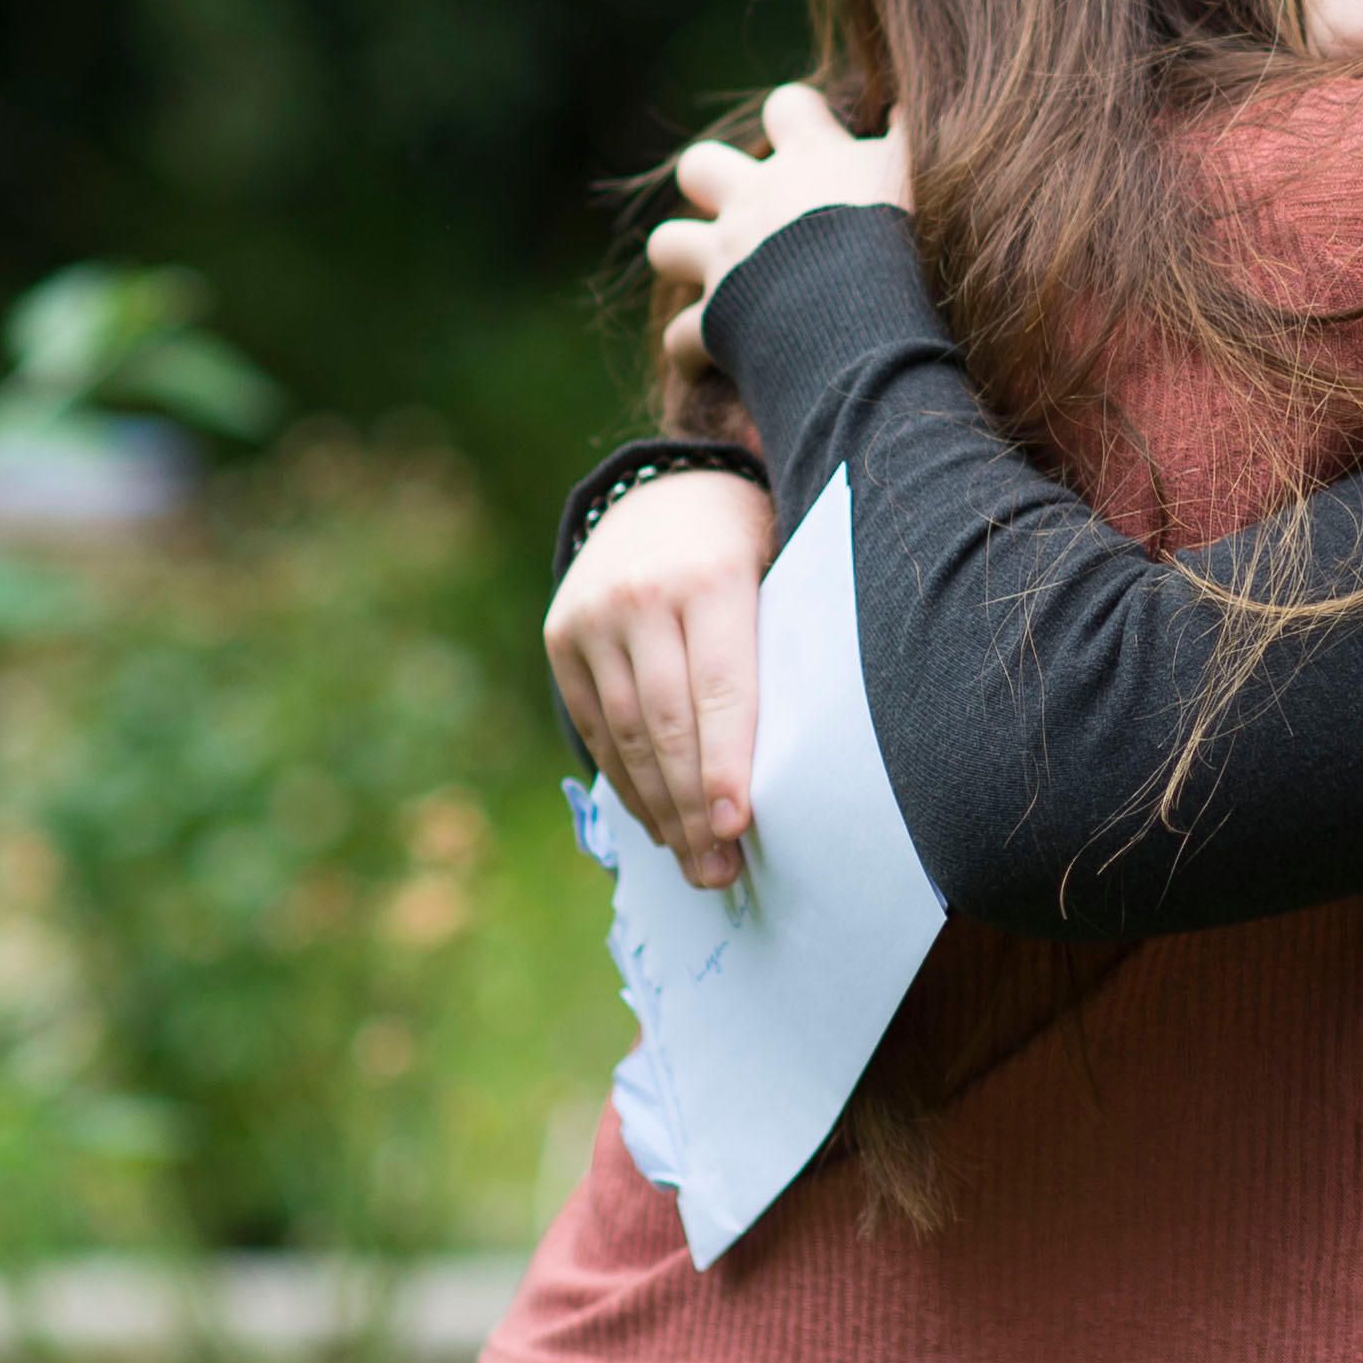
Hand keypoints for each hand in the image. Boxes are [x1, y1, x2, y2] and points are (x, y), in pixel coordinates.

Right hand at [543, 466, 778, 888]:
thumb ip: (779, 653)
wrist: (666, 492)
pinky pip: (595, 726)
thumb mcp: (778, 576)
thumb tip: (801, 768)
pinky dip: (626, 780)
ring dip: (660, 808)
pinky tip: (656, 821)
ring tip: (694, 862)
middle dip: (693, 806)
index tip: (737, 825)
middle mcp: (642, 597)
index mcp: (711, 578)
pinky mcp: (561, 637)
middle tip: (720, 871)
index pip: (720, 689)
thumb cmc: (751, 551)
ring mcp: (592, 617)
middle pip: (668, 723)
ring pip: (627, 732)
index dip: (726, 764)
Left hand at [653, 83, 908, 383]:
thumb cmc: (903, 243)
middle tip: (749, 212)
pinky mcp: (714, 321)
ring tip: (714, 282)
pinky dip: (692, 352)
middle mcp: (756, 202)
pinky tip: (707, 365)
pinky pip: (680, 337)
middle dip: (712, 183)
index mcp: (810, 161)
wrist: (865, 319)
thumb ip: (905, 142)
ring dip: (683, 259)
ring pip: (666, 243)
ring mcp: (728, 260)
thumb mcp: (916, 179)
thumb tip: (901, 106)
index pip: (789, 107)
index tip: (817, 142)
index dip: (797, 119)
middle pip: (700, 165)